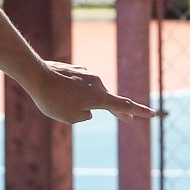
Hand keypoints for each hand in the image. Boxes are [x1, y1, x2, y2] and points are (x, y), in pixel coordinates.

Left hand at [24, 60, 162, 124]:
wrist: (36, 75)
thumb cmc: (53, 100)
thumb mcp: (70, 118)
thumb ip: (84, 116)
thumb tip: (88, 109)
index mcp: (99, 98)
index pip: (124, 106)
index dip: (139, 111)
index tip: (153, 113)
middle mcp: (97, 84)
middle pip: (108, 100)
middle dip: (115, 111)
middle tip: (128, 119)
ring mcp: (87, 75)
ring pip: (88, 94)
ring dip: (79, 102)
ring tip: (58, 103)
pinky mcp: (76, 70)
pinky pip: (77, 86)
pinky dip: (71, 92)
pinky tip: (57, 92)